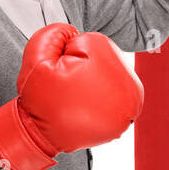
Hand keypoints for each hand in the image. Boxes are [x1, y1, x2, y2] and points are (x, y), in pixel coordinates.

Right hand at [0, 23, 143, 169]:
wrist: (41, 137)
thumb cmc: (41, 100)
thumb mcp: (37, 59)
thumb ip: (53, 35)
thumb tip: (73, 32)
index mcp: (110, 70)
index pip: (91, 42)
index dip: (69, 54)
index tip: (62, 74)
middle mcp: (129, 90)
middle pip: (104, 58)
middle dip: (84, 67)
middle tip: (68, 89)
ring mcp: (131, 107)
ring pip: (108, 75)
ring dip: (93, 81)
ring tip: (76, 98)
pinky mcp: (126, 119)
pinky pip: (110, 96)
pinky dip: (98, 98)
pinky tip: (84, 107)